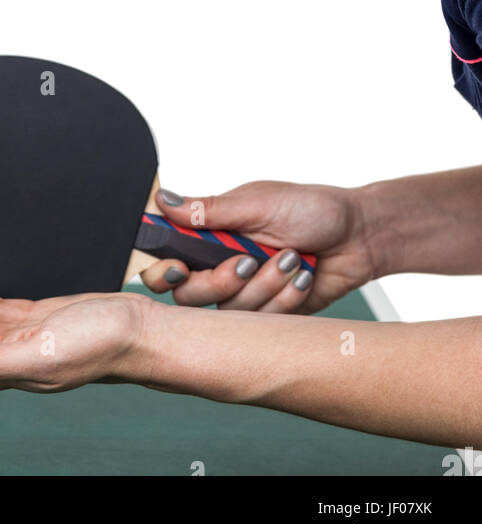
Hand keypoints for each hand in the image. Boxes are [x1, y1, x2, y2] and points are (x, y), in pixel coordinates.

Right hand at [140, 179, 377, 314]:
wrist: (360, 236)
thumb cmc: (313, 208)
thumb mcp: (258, 203)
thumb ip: (209, 210)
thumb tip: (162, 200)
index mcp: (211, 232)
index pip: (167, 256)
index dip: (164, 269)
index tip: (180, 268)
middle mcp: (221, 263)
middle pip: (188, 295)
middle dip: (219, 283)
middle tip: (246, 262)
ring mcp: (246, 292)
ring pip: (228, 312)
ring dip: (264, 285)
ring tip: (290, 259)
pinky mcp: (269, 314)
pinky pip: (261, 323)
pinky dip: (285, 298)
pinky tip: (301, 276)